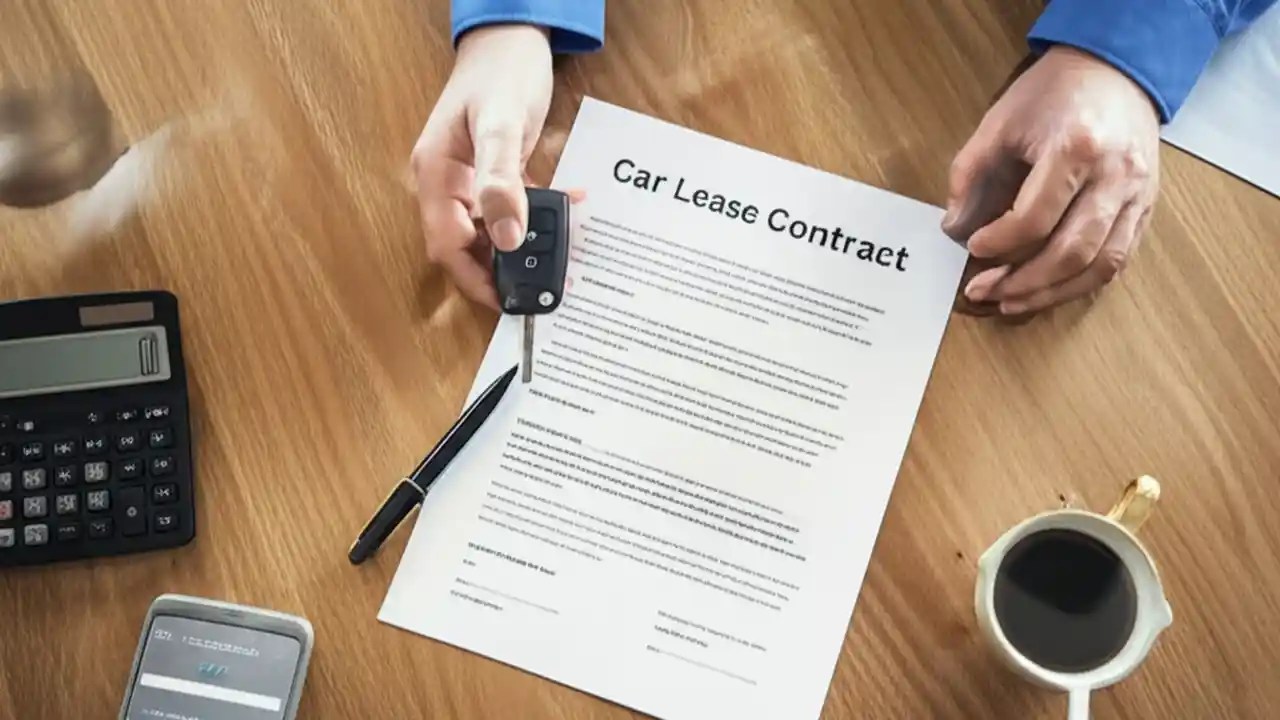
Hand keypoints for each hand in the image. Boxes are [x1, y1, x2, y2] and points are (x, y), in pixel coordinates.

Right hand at [411, 24, 552, 309]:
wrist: (512, 36)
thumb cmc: (499, 71)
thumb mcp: (500, 125)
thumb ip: (501, 180)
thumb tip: (507, 239)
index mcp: (437, 175)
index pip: (446, 243)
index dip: (473, 277)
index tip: (506, 301)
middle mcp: (449, 182)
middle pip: (467, 245)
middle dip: (501, 270)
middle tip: (541, 289)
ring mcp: (471, 178)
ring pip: (492, 231)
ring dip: (524, 246)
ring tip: (560, 259)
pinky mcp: (495, 172)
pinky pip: (513, 207)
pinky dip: (537, 215)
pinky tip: (568, 209)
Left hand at [943, 46, 1159, 315]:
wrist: (1115, 68)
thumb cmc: (1052, 93)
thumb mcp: (999, 122)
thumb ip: (969, 174)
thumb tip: (953, 227)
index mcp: (1076, 149)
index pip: (1035, 218)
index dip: (1000, 242)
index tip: (974, 248)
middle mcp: (1115, 177)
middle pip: (1071, 252)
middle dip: (1022, 281)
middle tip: (983, 291)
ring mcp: (1138, 195)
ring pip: (1100, 265)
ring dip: (1052, 293)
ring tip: (1011, 302)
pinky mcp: (1146, 207)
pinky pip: (1118, 260)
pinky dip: (1081, 283)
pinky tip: (1048, 289)